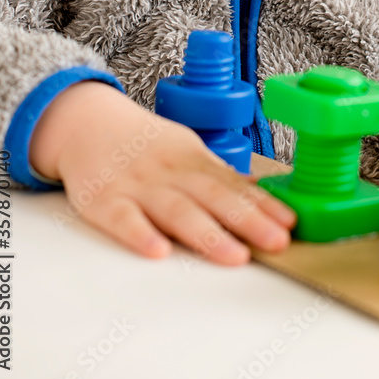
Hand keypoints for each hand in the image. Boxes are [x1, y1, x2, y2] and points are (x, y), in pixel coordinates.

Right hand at [29, 81, 296, 263]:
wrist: (87, 123)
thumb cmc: (144, 145)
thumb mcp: (186, 151)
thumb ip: (219, 176)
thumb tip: (263, 193)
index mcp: (193, 159)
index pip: (234, 184)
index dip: (263, 204)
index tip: (290, 223)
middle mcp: (170, 171)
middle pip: (214, 197)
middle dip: (248, 221)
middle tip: (276, 242)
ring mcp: (138, 186)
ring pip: (176, 211)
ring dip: (207, 234)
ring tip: (235, 256)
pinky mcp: (104, 201)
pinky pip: (123, 219)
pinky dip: (140, 235)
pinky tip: (158, 252)